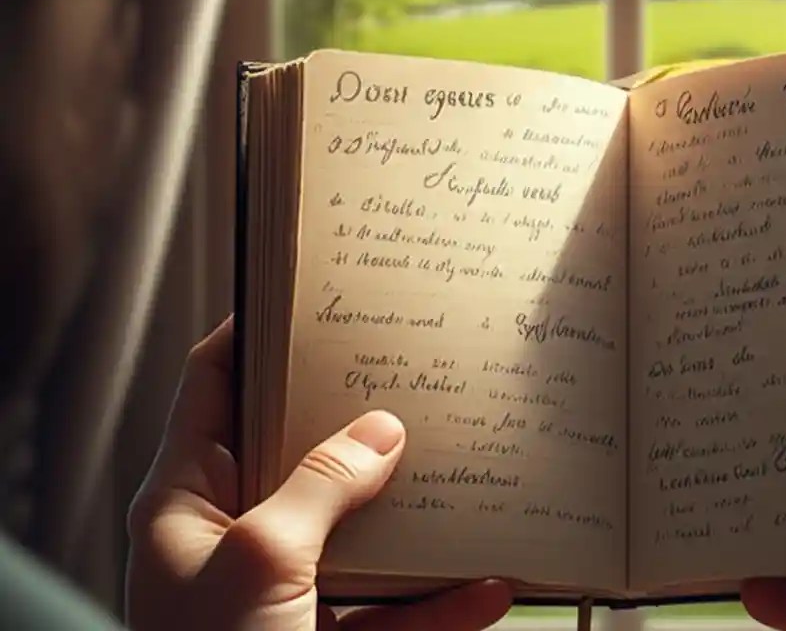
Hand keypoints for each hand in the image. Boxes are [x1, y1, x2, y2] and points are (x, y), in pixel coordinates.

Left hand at [126, 317, 512, 630]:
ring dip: (418, 512)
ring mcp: (282, 594)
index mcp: (184, 503)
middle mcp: (233, 539)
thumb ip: (320, 484)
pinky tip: (493, 585)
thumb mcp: (262, 559)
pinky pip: (393, 610)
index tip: (310, 294)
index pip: (210, 387)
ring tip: (471, 467)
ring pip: (358, 533)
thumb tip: (378, 430)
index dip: (252, 332)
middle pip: (299, 452)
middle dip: (359, 417)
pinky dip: (443, 601)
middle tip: (414, 369)